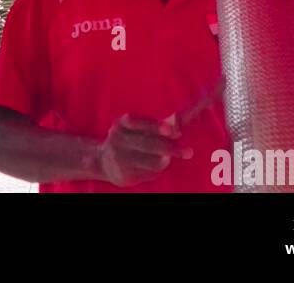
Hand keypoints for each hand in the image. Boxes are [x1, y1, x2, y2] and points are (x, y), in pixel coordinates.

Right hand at [96, 80, 222, 186]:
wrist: (104, 163)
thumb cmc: (130, 141)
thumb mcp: (139, 128)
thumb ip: (159, 123)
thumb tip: (177, 119)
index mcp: (121, 124)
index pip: (137, 122)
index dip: (156, 126)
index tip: (175, 131)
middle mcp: (117, 139)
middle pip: (148, 144)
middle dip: (170, 148)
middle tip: (188, 152)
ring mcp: (119, 158)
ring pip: (151, 161)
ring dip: (165, 160)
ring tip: (167, 158)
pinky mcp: (124, 175)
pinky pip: (149, 173)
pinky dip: (157, 170)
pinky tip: (154, 166)